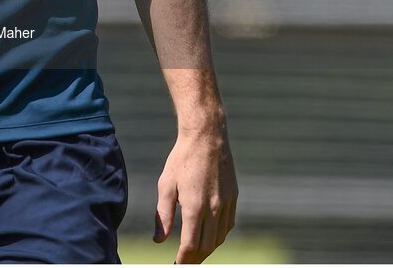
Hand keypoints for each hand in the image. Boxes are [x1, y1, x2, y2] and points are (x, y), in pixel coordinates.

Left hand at [153, 125, 237, 262]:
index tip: (176, 264)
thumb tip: (159, 240)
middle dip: (195, 258)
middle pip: (207, 247)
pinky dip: (219, 236)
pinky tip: (210, 235)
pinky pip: (228, 225)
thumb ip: (162, 215)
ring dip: (207, 249)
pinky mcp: (233, 197)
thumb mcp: (166, 184)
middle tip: (184, 261)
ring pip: (220, 238)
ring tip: (195, 252)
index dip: (184, 260)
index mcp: (195, 207)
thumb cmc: (182, 159)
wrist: (207, 137)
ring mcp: (226, 204)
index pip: (191, 246)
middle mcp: (214, 209)